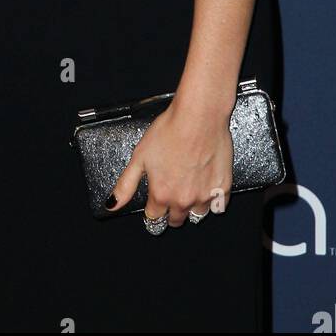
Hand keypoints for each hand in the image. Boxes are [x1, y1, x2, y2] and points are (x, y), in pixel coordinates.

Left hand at [106, 100, 233, 226]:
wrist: (199, 116)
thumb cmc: (170, 130)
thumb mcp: (139, 156)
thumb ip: (125, 185)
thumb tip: (112, 205)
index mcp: (161, 194)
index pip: (154, 218)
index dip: (152, 210)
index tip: (153, 203)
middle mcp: (183, 200)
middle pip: (176, 220)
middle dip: (171, 210)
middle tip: (171, 191)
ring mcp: (205, 196)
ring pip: (197, 215)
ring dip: (191, 207)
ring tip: (188, 187)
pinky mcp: (223, 188)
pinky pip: (218, 206)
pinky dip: (212, 200)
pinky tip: (205, 184)